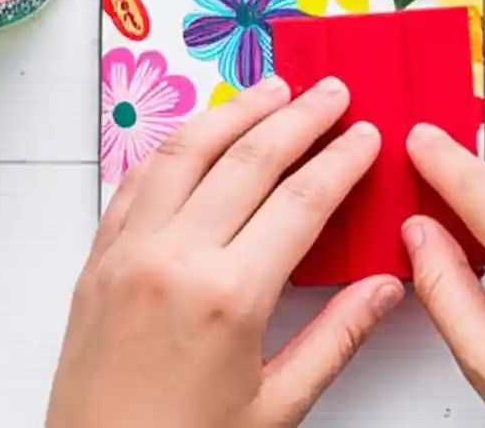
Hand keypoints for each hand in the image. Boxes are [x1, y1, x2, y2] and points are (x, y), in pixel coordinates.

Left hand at [47, 76, 404, 427]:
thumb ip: (336, 338)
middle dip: (298, 117)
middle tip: (331, 92)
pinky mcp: (98, 260)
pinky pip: (137, 181)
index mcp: (228, 298)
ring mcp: (129, 253)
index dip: (340, 160)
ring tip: (271, 89)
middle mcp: (174, 260)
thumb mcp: (276, 406)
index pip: (300, 202)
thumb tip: (385, 288)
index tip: (365, 134)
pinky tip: (198, 134)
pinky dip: (174, 146)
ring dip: (234, 112)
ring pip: (186, 153)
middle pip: (248, 160)